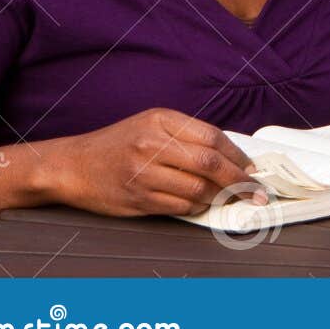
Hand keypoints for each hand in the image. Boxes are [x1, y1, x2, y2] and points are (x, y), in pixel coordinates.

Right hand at [44, 108, 266, 216]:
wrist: (73, 165)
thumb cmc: (118, 144)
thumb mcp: (152, 125)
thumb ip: (188, 135)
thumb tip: (232, 155)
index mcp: (161, 121)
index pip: (212, 137)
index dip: (237, 156)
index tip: (251, 168)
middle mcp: (152, 145)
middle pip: (210, 164)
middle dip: (239, 180)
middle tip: (255, 191)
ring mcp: (143, 174)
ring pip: (198, 189)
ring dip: (219, 196)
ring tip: (228, 197)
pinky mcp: (138, 199)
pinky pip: (180, 207)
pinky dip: (197, 207)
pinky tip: (200, 203)